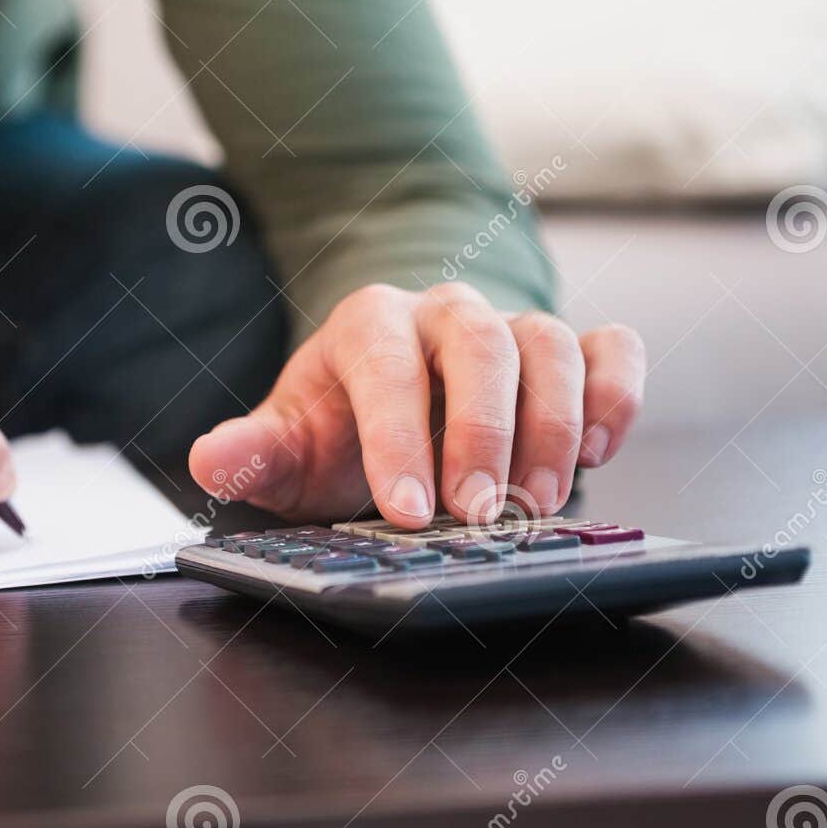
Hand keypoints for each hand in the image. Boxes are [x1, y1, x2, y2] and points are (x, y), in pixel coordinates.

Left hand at [188, 282, 645, 525]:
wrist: (392, 415)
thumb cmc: (341, 433)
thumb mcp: (291, 449)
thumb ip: (255, 453)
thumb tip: (210, 458)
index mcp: (368, 324)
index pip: (387, 369)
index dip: (399, 438)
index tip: (406, 509)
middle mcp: (443, 314)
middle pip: (478, 346)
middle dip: (482, 432)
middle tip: (479, 514)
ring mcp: (512, 327)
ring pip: (550, 345)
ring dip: (551, 425)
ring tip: (536, 502)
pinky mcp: (570, 351)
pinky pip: (611, 348)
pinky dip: (616, 393)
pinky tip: (597, 450)